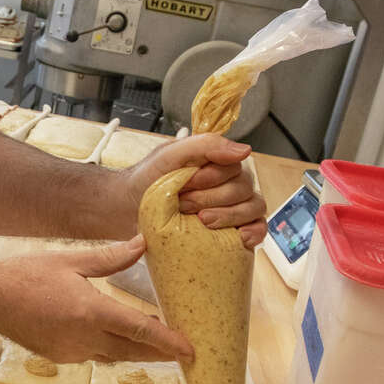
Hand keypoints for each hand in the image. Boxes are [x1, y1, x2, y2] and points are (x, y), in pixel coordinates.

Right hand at [0, 238, 193, 363]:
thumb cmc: (26, 275)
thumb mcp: (70, 260)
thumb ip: (110, 258)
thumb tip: (143, 243)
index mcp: (90, 311)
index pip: (140, 330)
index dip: (168, 341)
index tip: (189, 350)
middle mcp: (85, 337)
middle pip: (133, 350)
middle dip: (161, 353)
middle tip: (184, 352)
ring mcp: (72, 352)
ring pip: (115, 355)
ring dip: (137, 351)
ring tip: (157, 344)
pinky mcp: (61, 357)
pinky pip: (95, 355)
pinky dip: (111, 348)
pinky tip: (115, 337)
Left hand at [125, 134, 268, 249]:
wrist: (127, 209)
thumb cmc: (147, 180)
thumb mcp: (170, 154)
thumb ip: (206, 145)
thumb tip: (244, 150)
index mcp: (216, 163)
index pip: (236, 166)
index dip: (213, 177)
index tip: (187, 183)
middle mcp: (227, 183)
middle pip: (244, 189)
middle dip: (213, 198)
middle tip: (184, 204)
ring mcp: (230, 207)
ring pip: (253, 208)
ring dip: (229, 216)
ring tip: (201, 221)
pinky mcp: (229, 231)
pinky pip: (257, 229)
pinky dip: (254, 233)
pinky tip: (240, 238)